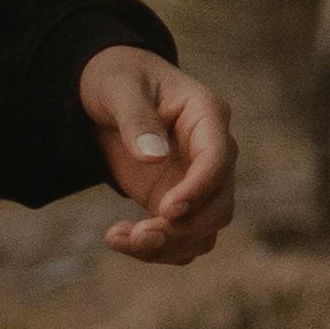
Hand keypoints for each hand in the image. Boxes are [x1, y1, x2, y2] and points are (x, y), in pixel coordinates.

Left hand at [79, 47, 235, 265]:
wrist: (109, 94)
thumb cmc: (119, 79)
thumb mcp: (119, 88)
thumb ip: (136, 119)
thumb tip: (153, 156)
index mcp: (207, 115)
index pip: (218, 159)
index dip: (199, 189)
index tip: (166, 210)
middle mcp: (213, 152)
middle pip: (220, 205)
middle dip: (183, 229)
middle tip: (138, 235)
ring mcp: (199, 182)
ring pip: (205, 230)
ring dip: (167, 246)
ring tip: (119, 239)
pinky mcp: (181, 203)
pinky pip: (182, 238)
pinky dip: (156, 249)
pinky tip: (118, 238)